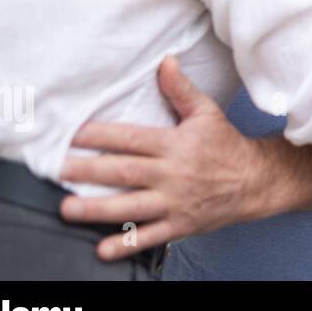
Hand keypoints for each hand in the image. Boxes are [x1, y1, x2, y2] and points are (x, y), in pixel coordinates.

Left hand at [59, 56, 263, 261]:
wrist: (255, 181)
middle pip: (126, 172)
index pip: (133, 139)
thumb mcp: (207, 112)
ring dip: (98, 209)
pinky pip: (149, 238)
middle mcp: (174, 174)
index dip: (101, 135)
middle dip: (89, 170)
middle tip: (57, 169)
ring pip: (132, 207)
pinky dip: (126, 245)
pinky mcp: (179, 226)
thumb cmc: (225, 145)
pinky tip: (101, 249)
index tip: (72, 134)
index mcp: (177, 144)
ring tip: (68, 208)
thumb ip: (181, 89)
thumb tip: (165, 61)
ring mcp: (175, 202)